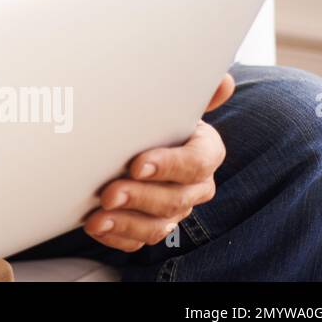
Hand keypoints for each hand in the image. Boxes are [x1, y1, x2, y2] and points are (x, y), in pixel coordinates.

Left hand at [82, 73, 234, 251]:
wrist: (137, 140)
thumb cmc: (154, 119)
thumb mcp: (169, 102)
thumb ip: (192, 92)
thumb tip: (223, 81)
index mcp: (205, 151)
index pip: (197, 162)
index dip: (169, 165)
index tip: (137, 165)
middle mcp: (196, 185)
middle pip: (175, 198)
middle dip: (140, 197)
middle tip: (109, 192)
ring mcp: (176, 210)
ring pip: (159, 225)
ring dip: (126, 222)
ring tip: (97, 218)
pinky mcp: (153, 226)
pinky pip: (140, 240)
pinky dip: (118, 236)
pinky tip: (97, 228)